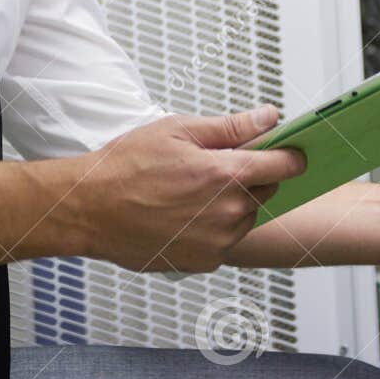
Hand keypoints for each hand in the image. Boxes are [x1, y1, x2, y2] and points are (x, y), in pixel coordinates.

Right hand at [79, 106, 305, 273]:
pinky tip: (184, 214)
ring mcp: (219, 242)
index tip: (290, 150)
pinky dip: (215, 227)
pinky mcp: (205, 262)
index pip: (285, 165)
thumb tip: (269, 116)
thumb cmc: (125, 166)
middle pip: (268, 190)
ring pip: (247, 216)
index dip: (290, 154)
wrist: (89, 209)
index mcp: (227, 175)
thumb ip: (231, 126)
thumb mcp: (177, 130)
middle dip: (252, 176)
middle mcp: (229, 213)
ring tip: (192, 191)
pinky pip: (226, 240)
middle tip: (214, 166)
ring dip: (233, 203)